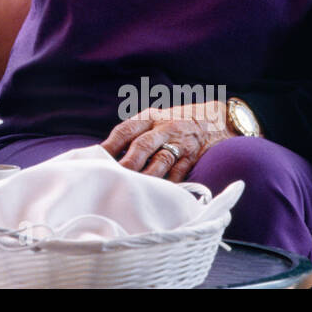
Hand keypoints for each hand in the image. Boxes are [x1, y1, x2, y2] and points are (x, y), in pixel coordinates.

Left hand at [98, 101, 233, 181]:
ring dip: (147, 176)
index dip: (110, 145)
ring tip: (134, 188)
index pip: (125, 130)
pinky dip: (170, 184)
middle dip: (128, 163)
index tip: (96, 158)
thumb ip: (134, 135)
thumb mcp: (154, 120)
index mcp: (149, 118)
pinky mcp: (195, 158)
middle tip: (114, 177)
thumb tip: (106, 157)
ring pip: (161, 161)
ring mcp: (181, 143)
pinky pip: (180, 173)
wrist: (215, 119)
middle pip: (143, 145)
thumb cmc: (174, 123)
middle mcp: (164, 128)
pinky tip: (159, 194)